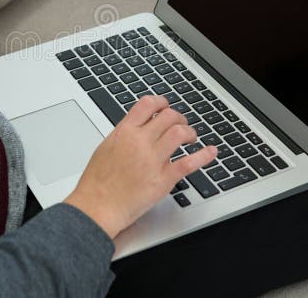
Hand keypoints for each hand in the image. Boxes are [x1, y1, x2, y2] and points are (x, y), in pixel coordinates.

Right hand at [63, 95, 216, 239]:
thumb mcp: (105, 148)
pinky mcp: (163, 179)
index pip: (147, 105)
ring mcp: (153, 160)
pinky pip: (189, 162)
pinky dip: (203, 155)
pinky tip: (210, 151)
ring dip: (190, 132)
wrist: (97, 206)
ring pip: (180, 133)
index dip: (161, 102)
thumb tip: (135, 128)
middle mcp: (140, 142)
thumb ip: (122, 136)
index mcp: (124, 132)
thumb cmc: (97, 183)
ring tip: (191, 137)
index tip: (166, 107)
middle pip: (168, 116)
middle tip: (181, 124)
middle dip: (178, 117)